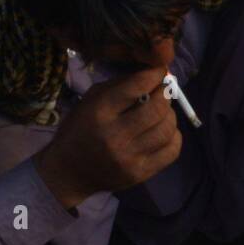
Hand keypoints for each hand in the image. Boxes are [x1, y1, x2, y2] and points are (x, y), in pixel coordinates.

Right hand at [34, 67, 181, 208]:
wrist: (69, 173)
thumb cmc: (79, 130)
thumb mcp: (90, 101)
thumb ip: (120, 86)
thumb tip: (154, 74)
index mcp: (99, 112)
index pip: (137, 86)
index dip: (155, 74)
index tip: (161, 70)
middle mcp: (115, 135)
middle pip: (157, 108)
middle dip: (165, 95)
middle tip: (163, 92)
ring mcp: (130, 157)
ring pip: (167, 129)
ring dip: (170, 115)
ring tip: (162, 113)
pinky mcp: (141, 174)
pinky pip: (172, 151)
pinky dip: (174, 136)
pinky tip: (165, 132)